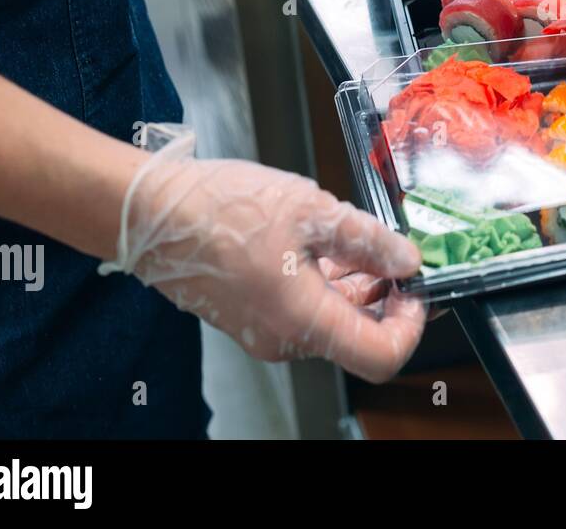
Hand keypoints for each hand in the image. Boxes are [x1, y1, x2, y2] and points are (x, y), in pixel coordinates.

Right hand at [99, 130, 424, 382]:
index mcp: (303, 322)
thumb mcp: (312, 212)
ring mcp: (266, 329)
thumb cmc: (219, 210)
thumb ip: (368, 240)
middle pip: (360, 335)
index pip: (383, 356)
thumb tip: (407, 259)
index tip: (417, 284)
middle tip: (394, 249)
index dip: (413, 322)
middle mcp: (285, 338)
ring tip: (357, 234)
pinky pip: (306, 307)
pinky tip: (324, 239)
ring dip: (357, 282)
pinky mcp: (252, 313)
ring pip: (334, 318)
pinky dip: (327, 279)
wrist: (148, 213)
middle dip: (386, 293)